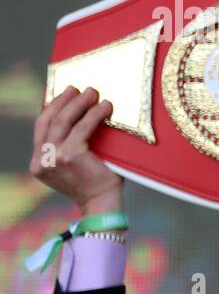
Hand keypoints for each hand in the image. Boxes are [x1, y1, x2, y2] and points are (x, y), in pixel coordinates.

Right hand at [30, 86, 123, 215]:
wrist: (103, 204)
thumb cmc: (94, 184)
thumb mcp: (73, 166)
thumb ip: (66, 147)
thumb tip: (76, 117)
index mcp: (38, 163)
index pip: (40, 128)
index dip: (51, 108)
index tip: (64, 95)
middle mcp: (41, 161)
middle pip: (48, 120)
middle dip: (63, 101)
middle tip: (78, 88)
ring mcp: (53, 158)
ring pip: (63, 121)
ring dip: (79, 103)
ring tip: (92, 92)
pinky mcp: (70, 155)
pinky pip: (83, 128)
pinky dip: (95, 114)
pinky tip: (105, 106)